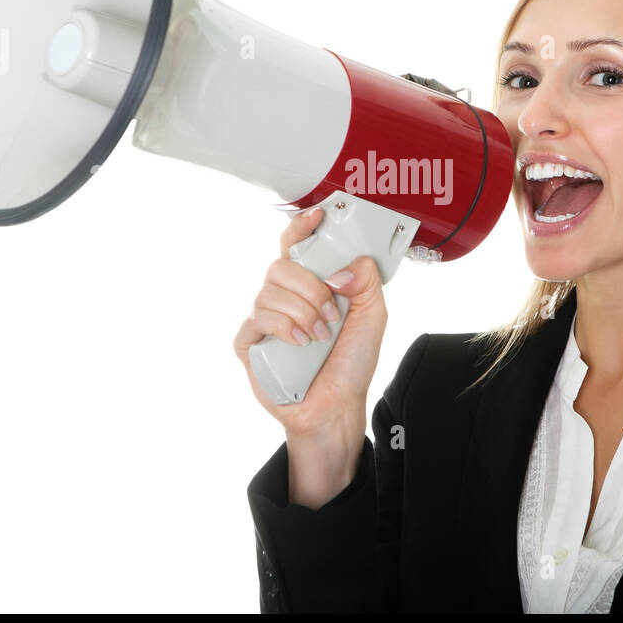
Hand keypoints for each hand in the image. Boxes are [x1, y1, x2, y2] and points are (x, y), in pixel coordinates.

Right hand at [233, 206, 388, 442]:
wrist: (336, 406)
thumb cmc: (350, 363)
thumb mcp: (373, 318)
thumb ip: (367, 284)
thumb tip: (343, 266)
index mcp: (310, 284)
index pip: (297, 245)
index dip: (301, 227)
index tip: (316, 215)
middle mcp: (284, 297)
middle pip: (281, 265)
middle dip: (310, 287)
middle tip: (331, 314)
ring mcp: (264, 319)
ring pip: (269, 291)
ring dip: (302, 313)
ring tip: (319, 337)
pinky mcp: (249, 343)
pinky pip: (257, 319)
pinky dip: (283, 327)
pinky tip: (299, 344)